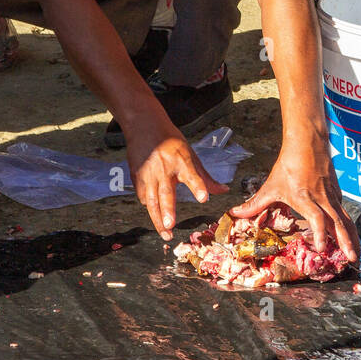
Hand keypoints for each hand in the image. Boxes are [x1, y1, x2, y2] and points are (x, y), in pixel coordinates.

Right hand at [126, 125, 226, 239]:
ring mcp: (148, 173)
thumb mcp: (190, 154)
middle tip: (170, 226)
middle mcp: (164, 168)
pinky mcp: (137, 176)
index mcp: (181, 160)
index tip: (204, 198)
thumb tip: (224, 191)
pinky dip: (150, 207)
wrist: (144, 126)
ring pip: (151, 200)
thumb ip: (205, 177)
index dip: (198, 186)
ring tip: (165, 233)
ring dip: (157, 218)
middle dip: (167, 210)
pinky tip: (156, 216)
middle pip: (166, 192)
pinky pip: (143, 196)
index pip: (192, 175)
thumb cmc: (170, 141)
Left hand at [231, 132, 359, 262]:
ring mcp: (332, 196)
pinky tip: (350, 238)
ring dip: (352, 238)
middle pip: (339, 222)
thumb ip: (255, 203)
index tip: (322, 248)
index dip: (321, 233)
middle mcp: (322, 199)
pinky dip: (349, 227)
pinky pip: (345, 212)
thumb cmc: (288, 165)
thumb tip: (235, 213)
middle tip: (352, 260)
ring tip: (356, 255)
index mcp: (305, 198)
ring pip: (346, 219)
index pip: (317, 218)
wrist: (307, 143)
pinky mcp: (337, 193)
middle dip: (346, 242)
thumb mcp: (271, 186)